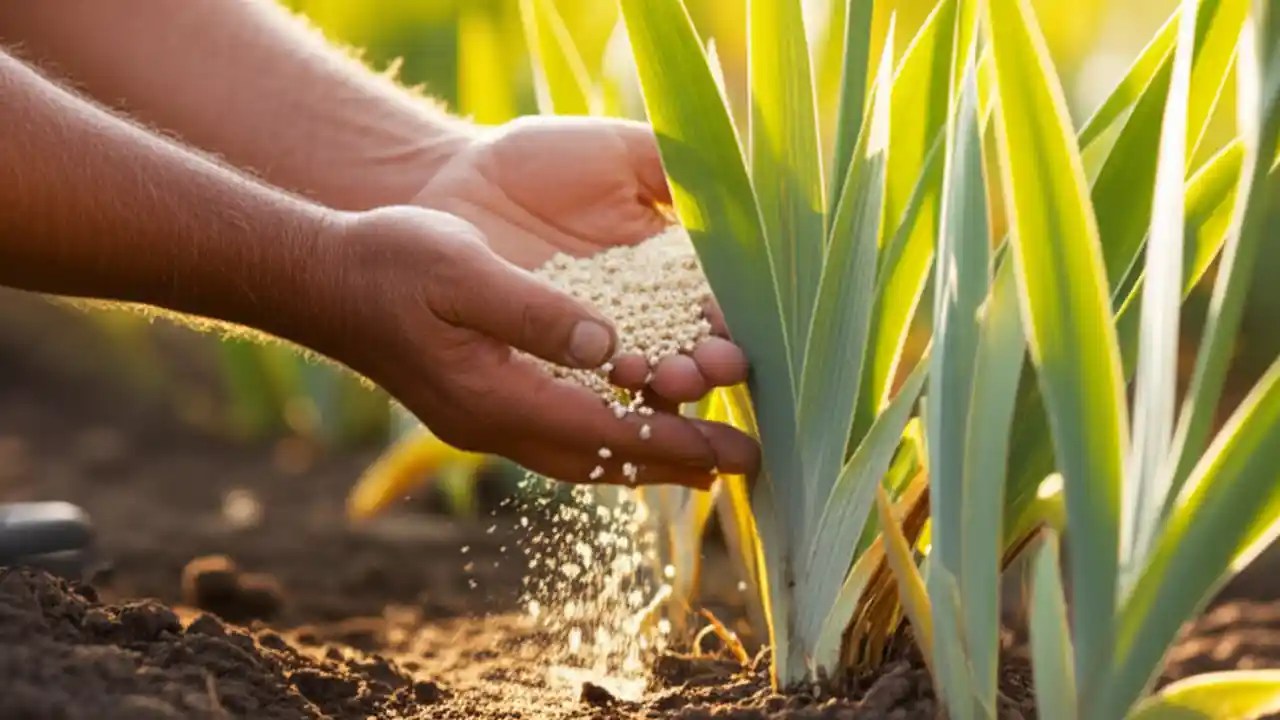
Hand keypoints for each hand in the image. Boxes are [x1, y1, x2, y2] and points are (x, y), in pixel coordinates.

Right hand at [312, 207, 758, 488]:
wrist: (321, 279)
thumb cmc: (387, 263)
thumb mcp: (462, 270)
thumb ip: (535, 311)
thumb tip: (611, 343)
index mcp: (495, 396)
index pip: (606, 437)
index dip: (675, 445)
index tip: (734, 454)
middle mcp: (494, 423)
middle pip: (602, 460)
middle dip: (673, 464)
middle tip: (739, 468)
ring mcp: (484, 418)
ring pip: (580, 453)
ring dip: (642, 455)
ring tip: (701, 459)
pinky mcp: (479, 401)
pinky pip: (558, 433)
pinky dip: (605, 434)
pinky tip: (630, 420)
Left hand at [414, 115, 746, 406]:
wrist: (456, 184)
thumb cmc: (541, 159)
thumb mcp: (618, 153)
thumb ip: (678, 171)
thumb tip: (746, 199)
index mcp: (671, 265)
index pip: (714, 303)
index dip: (731, 324)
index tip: (738, 338)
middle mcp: (643, 313)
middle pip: (688, 350)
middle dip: (702, 366)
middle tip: (704, 370)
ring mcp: (597, 344)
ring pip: (642, 376)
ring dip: (662, 389)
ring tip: (664, 382)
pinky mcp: (551, 363)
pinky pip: (584, 388)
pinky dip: (603, 397)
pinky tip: (613, 393)